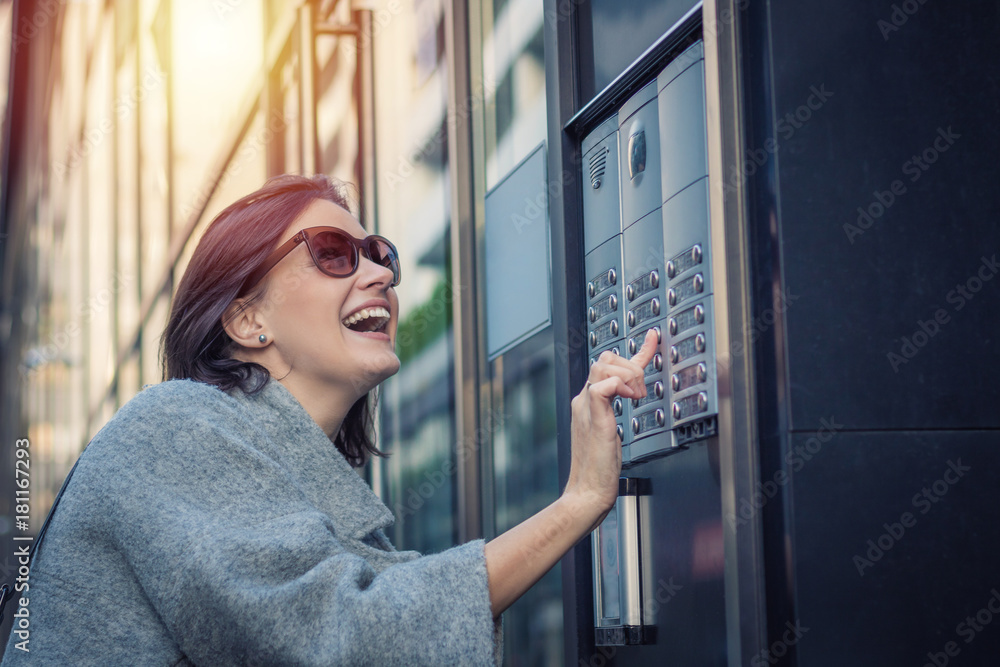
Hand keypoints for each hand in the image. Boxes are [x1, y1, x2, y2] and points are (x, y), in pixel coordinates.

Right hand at [563, 329, 658, 525]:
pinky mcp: (593, 418)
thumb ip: (614, 411)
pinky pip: (600, 386)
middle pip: (605, 358)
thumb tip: (627, 398)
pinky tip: (628, 398)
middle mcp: (584, 399)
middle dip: (632, 366)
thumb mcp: (610, 432)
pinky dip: (618, 385)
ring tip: (636, 396)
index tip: (654, 338)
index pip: (611, 365)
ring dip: (627, 374)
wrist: (587, 491)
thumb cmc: (599, 469)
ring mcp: (586, 407)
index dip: (638, 350)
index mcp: (589, 402)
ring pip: (603, 365)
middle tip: (642, 392)